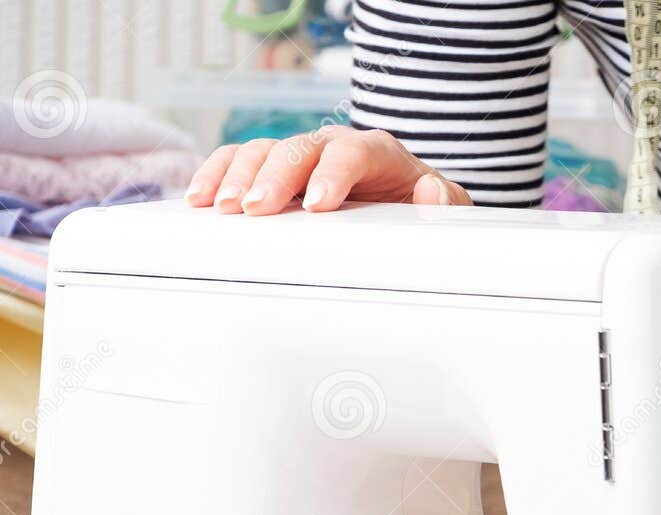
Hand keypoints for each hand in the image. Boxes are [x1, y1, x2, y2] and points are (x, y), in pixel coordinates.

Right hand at [185, 126, 472, 215]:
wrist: (404, 201)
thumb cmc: (419, 205)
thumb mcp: (444, 207)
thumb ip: (444, 201)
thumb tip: (432, 191)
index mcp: (376, 152)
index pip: (353, 152)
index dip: (333, 174)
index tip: (318, 203)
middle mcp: (334, 146)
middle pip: (300, 149)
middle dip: (276, 176)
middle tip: (259, 207)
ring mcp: (301, 155)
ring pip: (264, 151)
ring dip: (240, 177)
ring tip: (224, 207)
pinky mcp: (275, 168)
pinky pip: (239, 161)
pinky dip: (217, 175)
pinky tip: (201, 198)